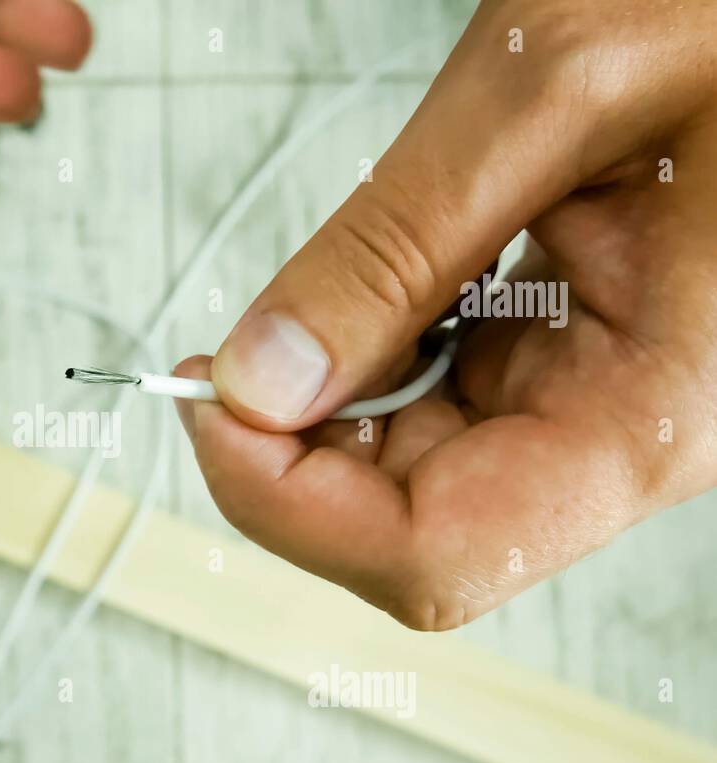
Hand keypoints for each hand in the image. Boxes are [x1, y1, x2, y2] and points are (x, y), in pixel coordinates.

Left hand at [176, 0, 716, 629]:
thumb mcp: (541, 102)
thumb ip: (391, 253)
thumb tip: (262, 381)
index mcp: (653, 410)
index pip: (433, 555)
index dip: (291, 506)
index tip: (213, 408)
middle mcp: (629, 433)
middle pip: (408, 524)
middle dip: (296, 449)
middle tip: (229, 358)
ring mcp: (599, 402)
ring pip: (415, 469)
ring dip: (333, 399)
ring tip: (314, 302)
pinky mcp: (572, 362)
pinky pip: (446, 402)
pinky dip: (378, 356)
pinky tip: (378, 288)